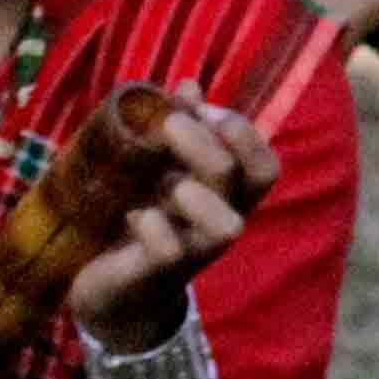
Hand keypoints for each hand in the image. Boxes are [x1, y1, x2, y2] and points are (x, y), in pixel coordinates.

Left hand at [66, 84, 281, 354]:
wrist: (113, 294)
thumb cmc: (142, 224)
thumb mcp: (160, 172)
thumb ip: (177, 131)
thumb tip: (188, 85)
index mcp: (227, 199)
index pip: (265, 166)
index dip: (244, 134)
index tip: (205, 110)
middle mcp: (221, 225)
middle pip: (243, 181)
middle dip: (207, 145)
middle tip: (169, 124)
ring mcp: (194, 252)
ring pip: (226, 225)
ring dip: (193, 193)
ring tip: (160, 186)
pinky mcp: (158, 273)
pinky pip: (169, 249)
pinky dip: (150, 226)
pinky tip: (132, 217)